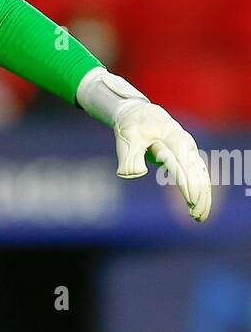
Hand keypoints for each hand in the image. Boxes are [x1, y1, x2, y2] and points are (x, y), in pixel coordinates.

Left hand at [77, 68, 211, 221]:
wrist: (139, 114)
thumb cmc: (132, 127)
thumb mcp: (127, 139)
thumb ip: (130, 157)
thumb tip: (137, 174)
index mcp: (173, 140)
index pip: (182, 167)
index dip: (188, 185)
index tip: (191, 202)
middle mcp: (185, 146)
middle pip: (197, 174)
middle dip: (200, 196)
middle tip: (197, 217)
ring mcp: (188, 151)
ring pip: (201, 176)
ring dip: (203, 197)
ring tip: (200, 218)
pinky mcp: (187, 156)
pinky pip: (198, 175)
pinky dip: (201, 190)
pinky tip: (200, 206)